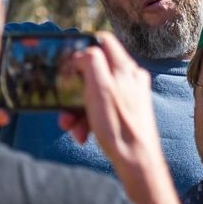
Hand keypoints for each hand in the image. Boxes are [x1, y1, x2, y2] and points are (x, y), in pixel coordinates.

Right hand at [67, 33, 165, 183]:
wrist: (137, 163)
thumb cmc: (119, 127)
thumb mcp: (100, 89)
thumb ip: (91, 62)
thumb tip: (81, 53)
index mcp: (125, 68)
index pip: (102, 41)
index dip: (82, 48)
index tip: (68, 64)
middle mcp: (129, 79)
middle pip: (94, 71)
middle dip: (75, 90)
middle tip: (65, 108)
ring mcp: (129, 96)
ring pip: (94, 93)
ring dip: (78, 110)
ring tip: (73, 129)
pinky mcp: (126, 112)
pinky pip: (101, 109)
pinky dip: (88, 120)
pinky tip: (83, 135)